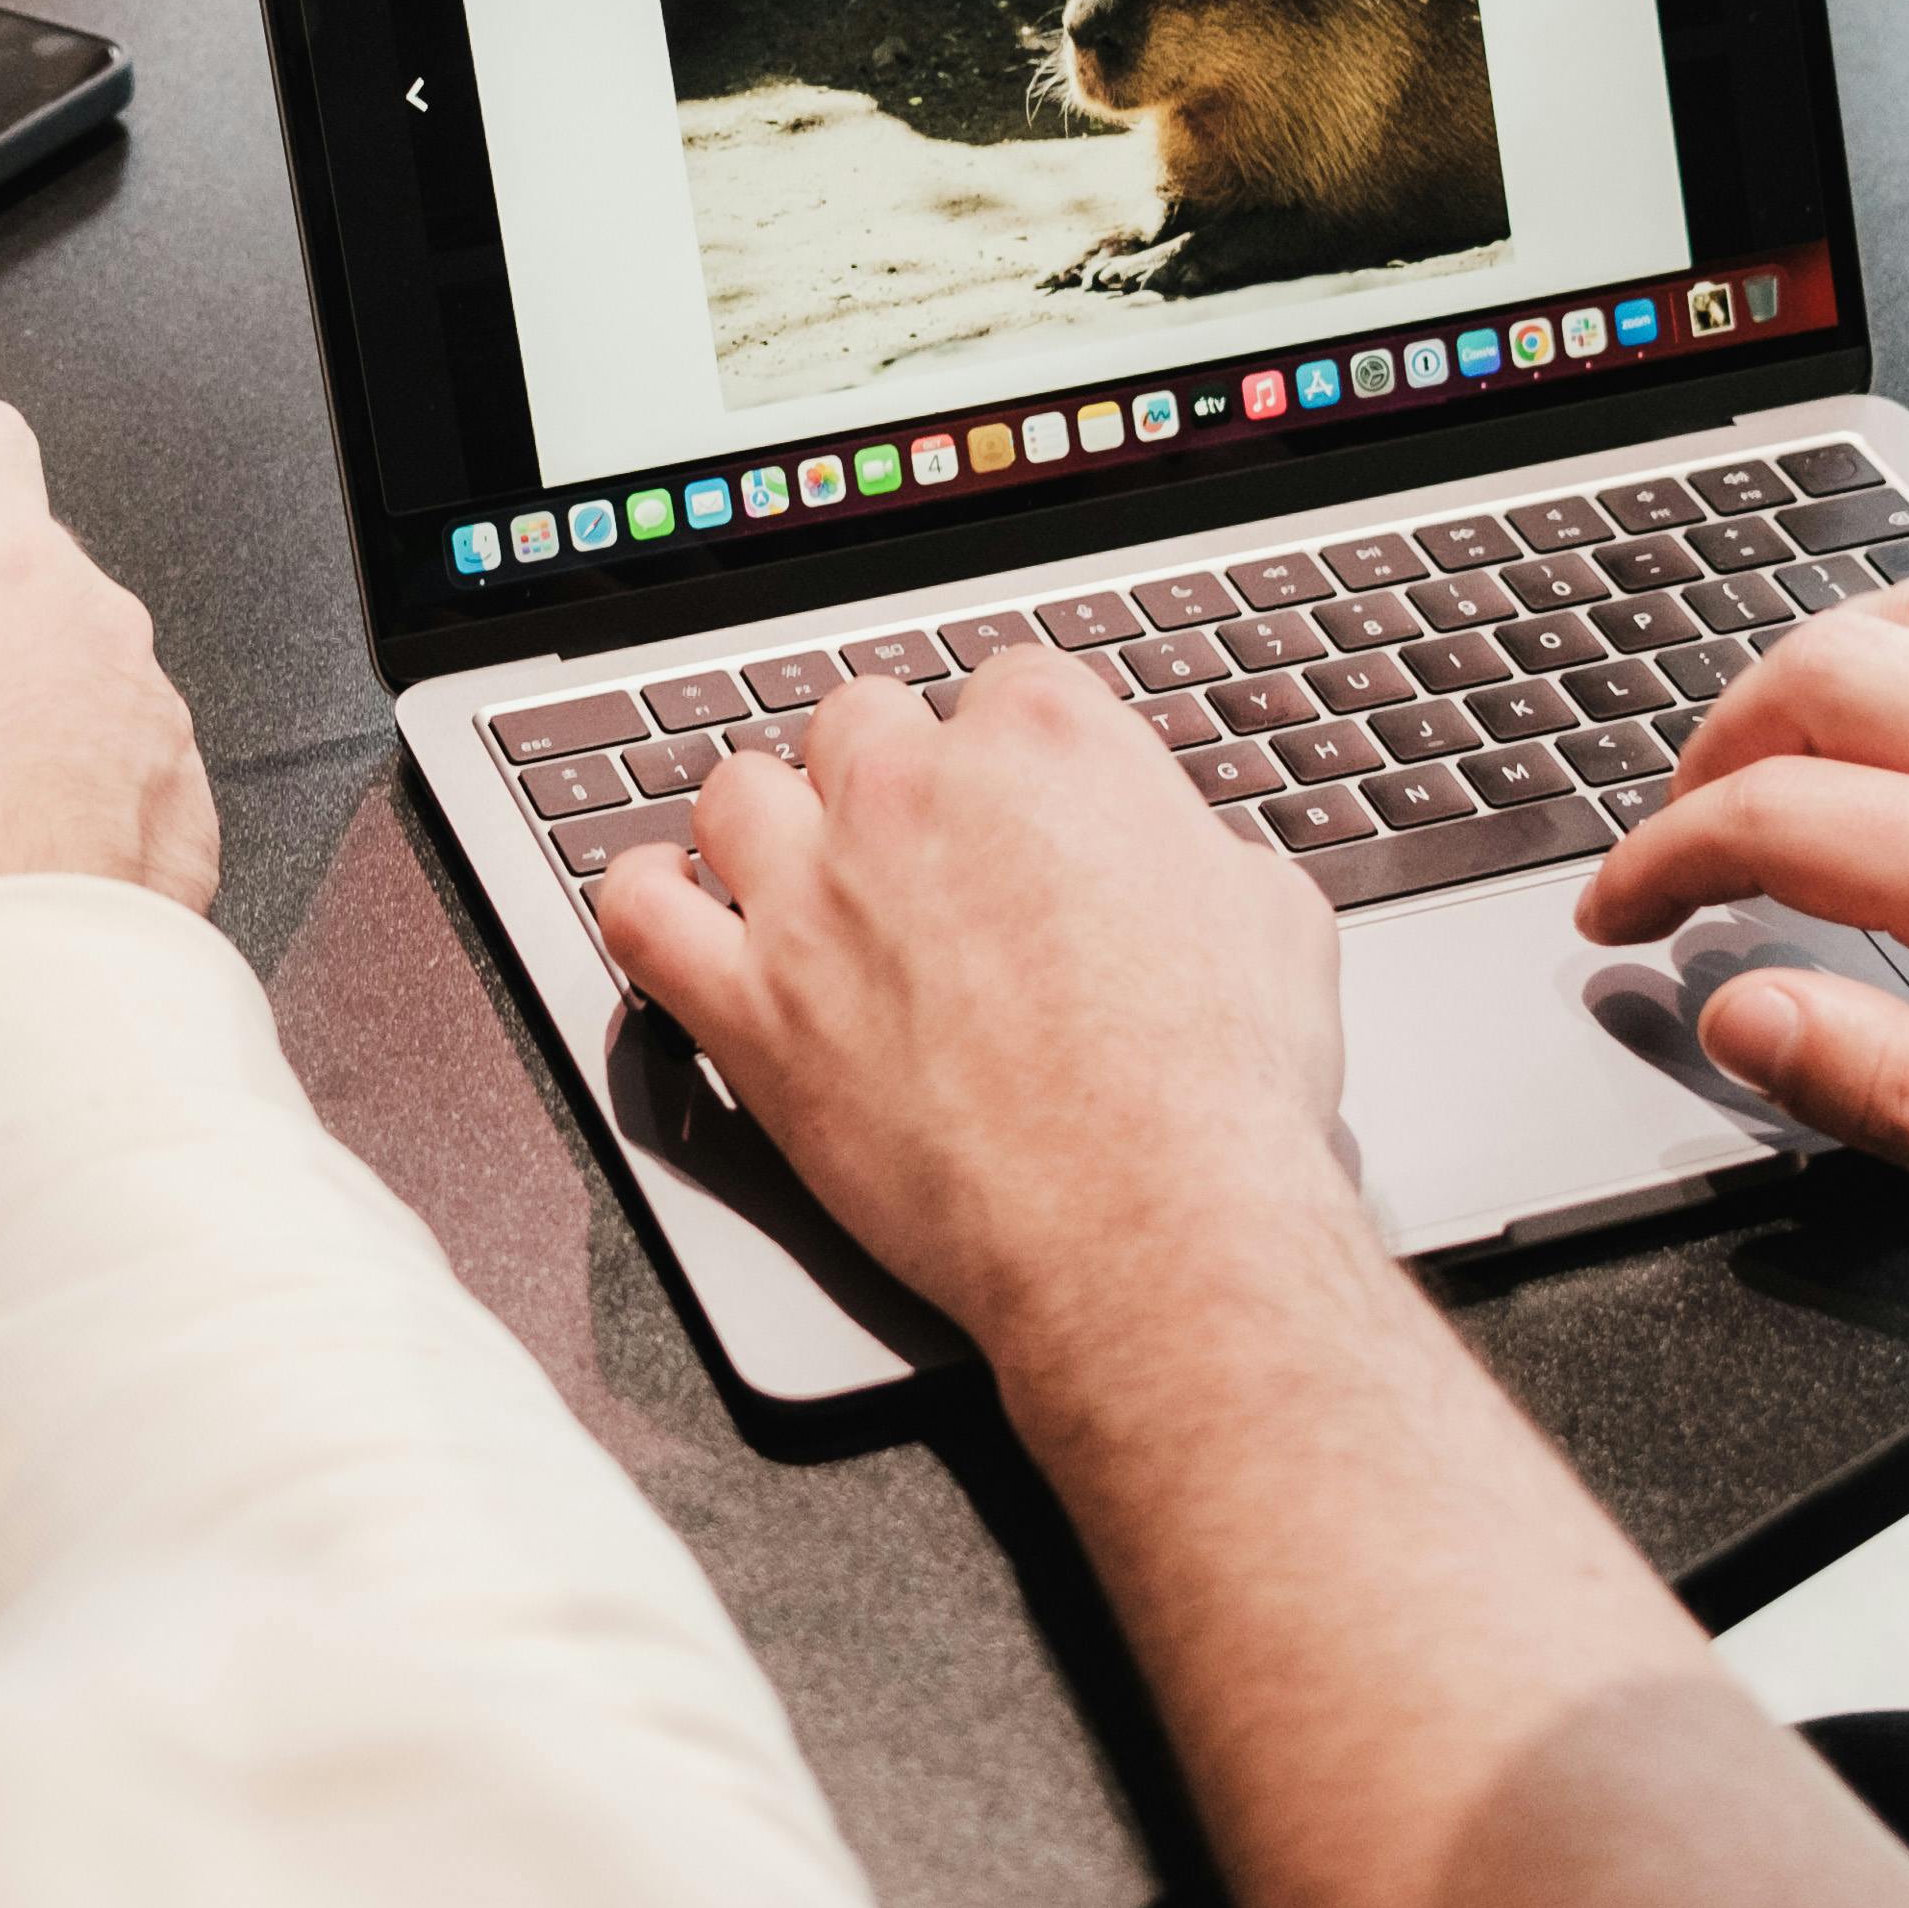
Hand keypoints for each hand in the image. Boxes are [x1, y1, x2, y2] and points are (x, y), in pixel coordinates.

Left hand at [596, 650, 1364, 1358]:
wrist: (1152, 1222)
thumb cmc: (1221, 1084)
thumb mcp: (1270, 917)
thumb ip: (1193, 851)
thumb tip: (1179, 859)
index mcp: (1047, 742)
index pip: (1003, 685)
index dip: (1014, 753)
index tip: (1022, 805)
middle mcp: (913, 792)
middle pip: (860, 720)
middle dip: (890, 776)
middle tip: (923, 851)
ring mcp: (815, 895)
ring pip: (737, 792)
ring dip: (769, 824)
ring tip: (799, 872)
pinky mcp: (752, 1010)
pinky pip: (638, 915)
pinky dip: (645, 901)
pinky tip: (673, 908)